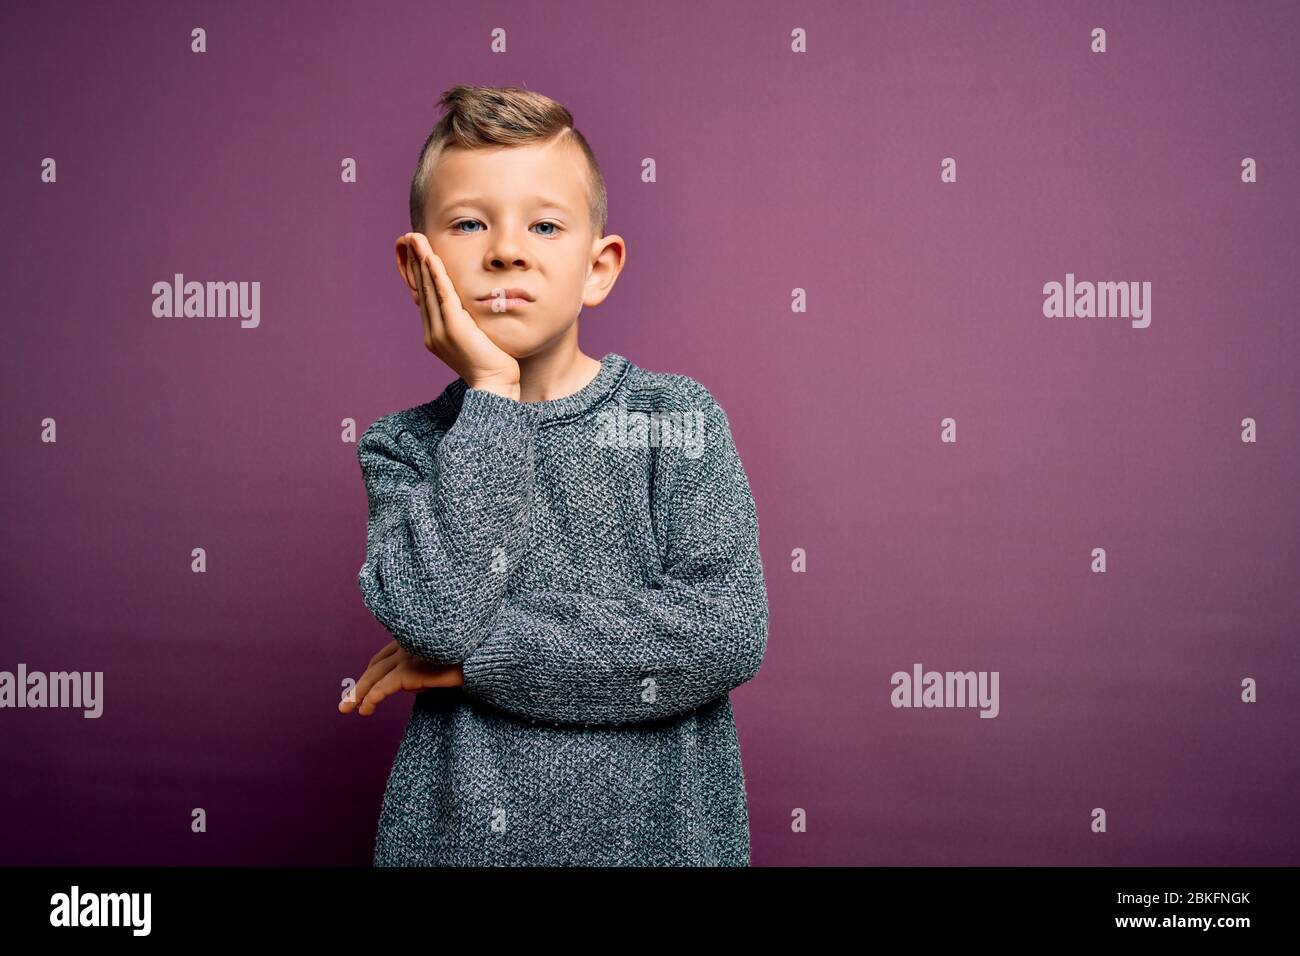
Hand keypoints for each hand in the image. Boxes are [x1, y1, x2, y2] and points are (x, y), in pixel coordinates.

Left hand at [338, 639, 464, 716]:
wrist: (483, 660)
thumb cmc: (469, 662)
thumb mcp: (442, 671)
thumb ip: (424, 677)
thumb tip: (408, 688)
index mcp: (413, 640)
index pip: (384, 658)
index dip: (371, 674)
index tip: (363, 690)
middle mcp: (407, 645)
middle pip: (375, 666)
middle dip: (360, 685)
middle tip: (346, 703)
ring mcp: (408, 655)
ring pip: (375, 675)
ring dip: (359, 694)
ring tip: (349, 709)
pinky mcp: (410, 668)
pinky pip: (384, 686)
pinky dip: (371, 698)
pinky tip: (365, 709)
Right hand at [395, 233, 520, 397]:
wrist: (494, 385)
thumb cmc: (493, 364)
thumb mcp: (476, 338)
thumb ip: (468, 322)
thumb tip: (471, 307)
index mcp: (435, 333)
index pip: (424, 295)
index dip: (418, 271)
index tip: (415, 250)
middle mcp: (432, 330)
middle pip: (421, 288)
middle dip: (415, 260)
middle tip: (408, 237)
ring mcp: (440, 330)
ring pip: (428, 288)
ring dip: (421, 261)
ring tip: (415, 239)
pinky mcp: (453, 328)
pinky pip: (442, 296)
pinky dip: (436, 276)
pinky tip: (431, 258)